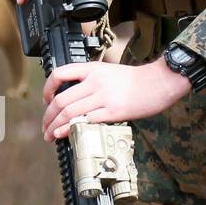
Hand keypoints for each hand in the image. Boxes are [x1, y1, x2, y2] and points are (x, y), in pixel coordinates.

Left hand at [42, 58, 191, 140]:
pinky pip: (85, 121)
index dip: (47, 89)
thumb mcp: (110, 72)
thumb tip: (74, 100)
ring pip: (69, 112)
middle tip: (45, 126)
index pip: (60, 74)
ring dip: (54, 126)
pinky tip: (64, 135)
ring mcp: (104, 96)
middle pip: (61, 100)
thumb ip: (91, 82)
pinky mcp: (113, 111)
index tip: (46, 101)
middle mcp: (95, 81)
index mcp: (93, 69)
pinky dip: (70, 129)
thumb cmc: (138, 80)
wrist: (160, 81)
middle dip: (48, 117)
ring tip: (50, 135)